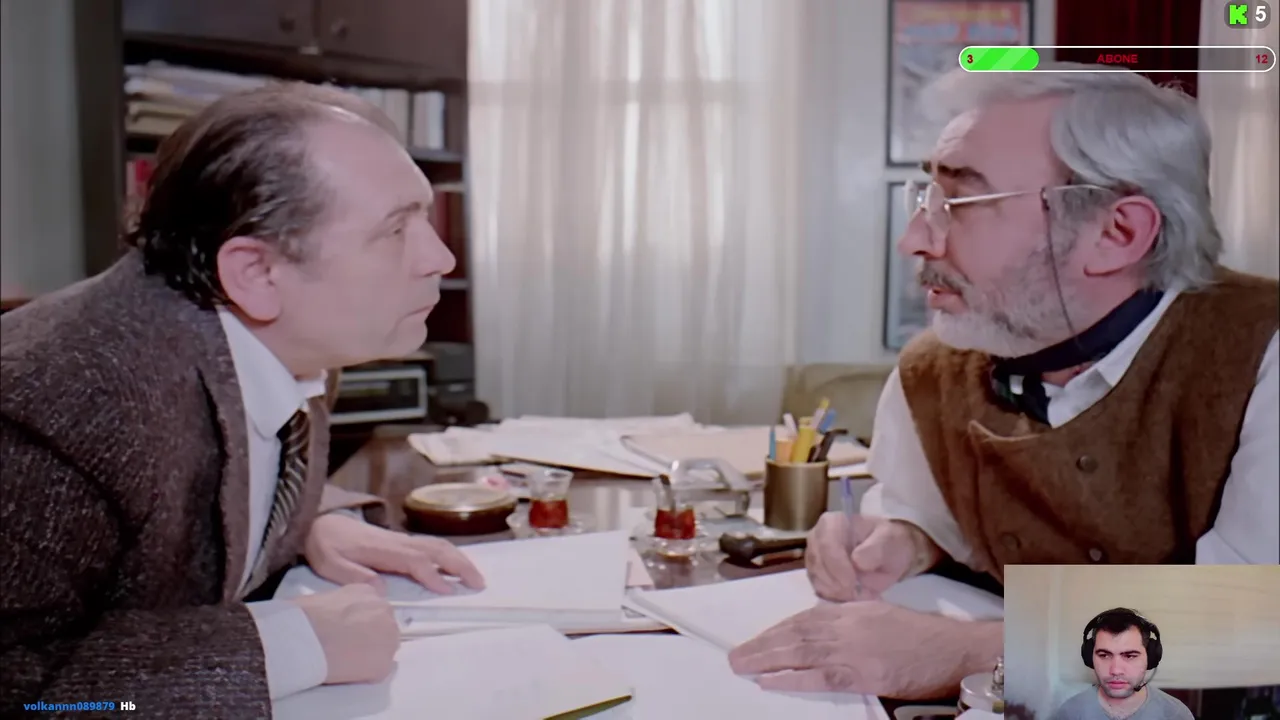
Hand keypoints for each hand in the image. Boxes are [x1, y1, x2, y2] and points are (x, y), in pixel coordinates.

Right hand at [292, 583, 399, 684]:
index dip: (361, 623)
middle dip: (368, 639)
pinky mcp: (384, 664)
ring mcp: (389, 638)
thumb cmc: (305, 615)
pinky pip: (377, 672)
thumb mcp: (328, 596)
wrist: (305, 636)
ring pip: (382, 651)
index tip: (350, 631)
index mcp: (369, 592)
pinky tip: (345, 672)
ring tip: (343, 660)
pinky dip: (364, 675)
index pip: (375, 610)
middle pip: (383, 629)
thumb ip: (344, 605)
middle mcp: (385, 611)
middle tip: (345, 647)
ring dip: (368, 656)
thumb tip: (341, 619)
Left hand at [304, 513, 484, 594]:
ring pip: (439, 545)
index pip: (415, 561)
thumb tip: (381, 590)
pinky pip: (433, 546)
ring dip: (460, 560)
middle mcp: (399, 542)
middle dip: (460, 565)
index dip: (433, 575)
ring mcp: (403, 540)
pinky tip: (458, 568)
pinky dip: (451, 556)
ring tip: (476, 578)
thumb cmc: (326, 545)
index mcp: (383, 549)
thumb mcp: (330, 564)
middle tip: (479, 584)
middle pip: (437, 549)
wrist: (321, 522)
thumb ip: (354, 576)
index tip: (448, 591)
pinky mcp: (403, 542)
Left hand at [728, 602, 999, 698]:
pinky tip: (770, 681)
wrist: (954, 650)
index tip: (758, 640)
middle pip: (796, 633)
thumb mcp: (881, 616)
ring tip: (742, 665)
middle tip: (736, 655)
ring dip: (766, 658)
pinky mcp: (864, 673)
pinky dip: (791, 677)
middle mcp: (849, 625)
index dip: (778, 630)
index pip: (805, 617)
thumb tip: (821, 631)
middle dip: (763, 644)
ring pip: (800, 651)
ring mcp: (855, 648)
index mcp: (853, 610)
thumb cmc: (922, 637)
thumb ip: (851, 621)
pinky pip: (820, 676)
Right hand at [805, 512, 936, 601]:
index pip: (826, 544)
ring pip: (817, 580)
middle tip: (860, 593)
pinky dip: (837, 598)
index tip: (853, 583)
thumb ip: (876, 548)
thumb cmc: (889, 544)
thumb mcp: (890, 541)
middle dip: (838, 583)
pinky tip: (853, 596)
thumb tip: (857, 560)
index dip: (837, 566)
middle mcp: (817, 538)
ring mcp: (814, 557)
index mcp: (832, 522)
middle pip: (818, 565)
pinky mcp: (816, 576)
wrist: (889, 556)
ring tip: (861, 594)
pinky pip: (820, 591)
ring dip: (839, 592)